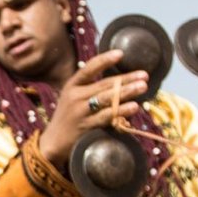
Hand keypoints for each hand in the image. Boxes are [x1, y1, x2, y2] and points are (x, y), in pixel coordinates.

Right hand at [38, 50, 148, 169]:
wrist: (53, 142)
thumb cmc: (68, 117)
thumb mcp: (72, 98)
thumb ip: (90, 88)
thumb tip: (119, 79)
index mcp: (71, 86)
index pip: (89, 69)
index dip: (104, 60)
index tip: (120, 53)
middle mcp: (75, 97)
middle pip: (104, 84)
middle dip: (125, 79)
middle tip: (144, 75)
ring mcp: (80, 112)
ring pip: (107, 99)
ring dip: (126, 92)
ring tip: (142, 87)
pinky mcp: (86, 126)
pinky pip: (107, 116)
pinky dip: (121, 111)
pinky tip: (133, 107)